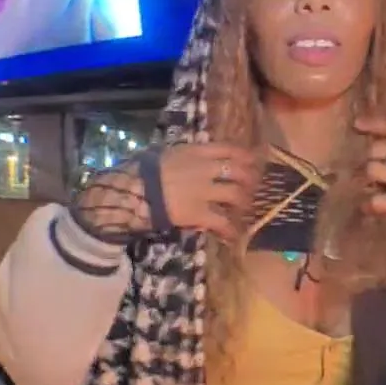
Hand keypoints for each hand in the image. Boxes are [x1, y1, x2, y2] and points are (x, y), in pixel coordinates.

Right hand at [73, 143, 258, 241]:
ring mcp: (203, 191)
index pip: (229, 149)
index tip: (252, 160)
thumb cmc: (142, 170)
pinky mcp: (199, 212)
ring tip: (243, 208)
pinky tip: (233, 235)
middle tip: (252, 186)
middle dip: (249, 179)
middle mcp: (204, 169)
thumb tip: (189, 155)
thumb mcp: (163, 153)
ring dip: (243, 202)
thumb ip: (182, 154)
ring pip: (235, 194)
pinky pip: (222, 221)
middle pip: (238, 171)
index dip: (244, 155)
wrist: (133, 191)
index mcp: (195, 152)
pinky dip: (230, 229)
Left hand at [354, 118, 385, 224]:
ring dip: (371, 175)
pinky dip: (370, 203)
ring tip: (373, 183)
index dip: (375, 124)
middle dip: (373, 156)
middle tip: (374, 165)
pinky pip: (377, 200)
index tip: (357, 124)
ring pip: (373, 169)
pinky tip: (369, 205)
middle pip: (379, 149)